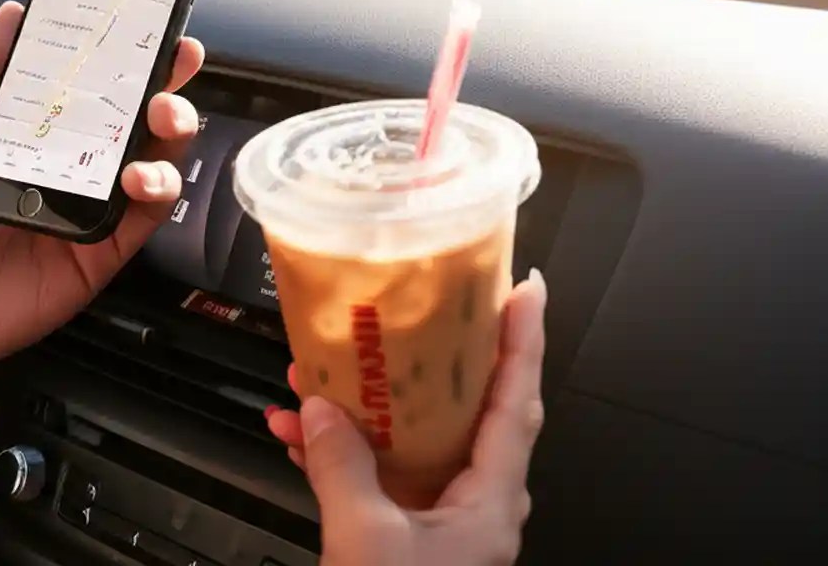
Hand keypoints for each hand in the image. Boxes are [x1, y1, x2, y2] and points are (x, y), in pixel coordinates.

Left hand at [0, 2, 204, 396]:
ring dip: (172, 137)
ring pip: (157, 166)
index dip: (130, 62)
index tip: (153, 27)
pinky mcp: (103, 253)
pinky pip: (145, 219)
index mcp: (42, 139)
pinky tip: (141, 177)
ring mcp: (93, 212)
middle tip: (176, 65)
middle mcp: (76, 172)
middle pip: (141, 125)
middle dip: (169, 89)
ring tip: (163, 118)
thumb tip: (13, 16)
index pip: (97, 92)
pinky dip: (156, 193)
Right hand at [265, 270, 547, 565]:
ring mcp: (444, 525)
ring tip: (323, 369)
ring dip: (369, 407)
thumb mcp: (365, 540)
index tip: (528, 287)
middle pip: (469, 411)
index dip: (525, 340)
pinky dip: (344, 457)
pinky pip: (383, 481)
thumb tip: (320, 410)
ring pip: (416, 444)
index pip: (519, 400)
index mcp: (491, 501)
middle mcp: (478, 507)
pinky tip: (299, 437)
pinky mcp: (410, 542)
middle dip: (437, 358)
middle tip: (430, 307)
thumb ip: (341, 467)